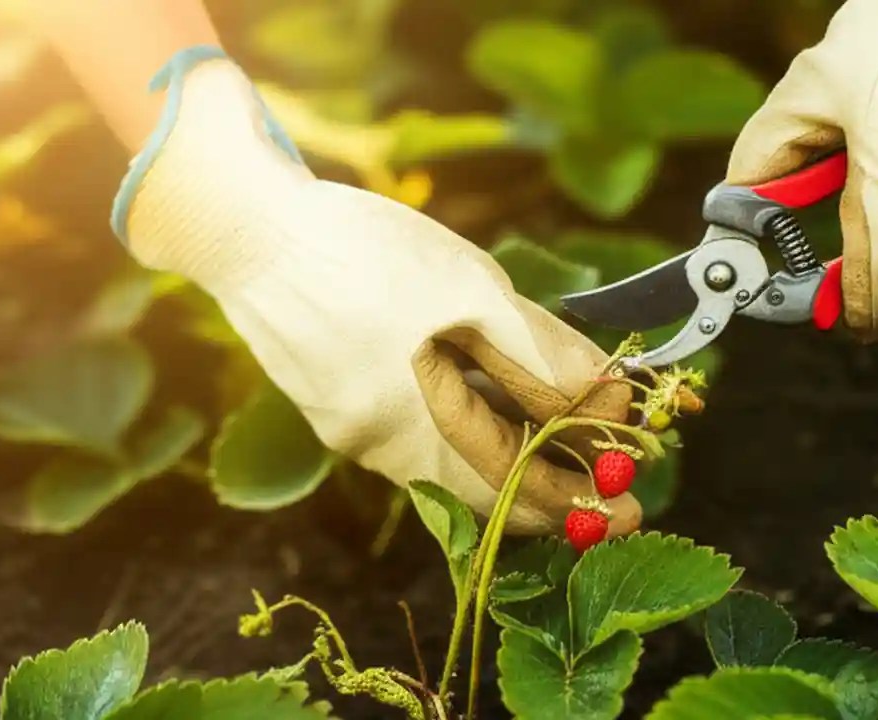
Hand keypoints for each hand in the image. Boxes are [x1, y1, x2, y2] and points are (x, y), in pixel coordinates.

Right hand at [115, 52, 639, 535]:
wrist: (247, 230)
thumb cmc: (361, 250)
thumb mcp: (466, 289)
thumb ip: (538, 352)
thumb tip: (607, 396)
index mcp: (413, 425)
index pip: (512, 486)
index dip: (576, 497)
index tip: (630, 503)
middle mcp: (379, 448)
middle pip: (482, 494)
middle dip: (555, 498)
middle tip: (620, 506)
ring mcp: (352, 432)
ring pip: (451, 469)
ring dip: (515, 469)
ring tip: (572, 463)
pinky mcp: (336, 409)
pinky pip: (419, 440)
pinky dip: (470, 439)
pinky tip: (499, 417)